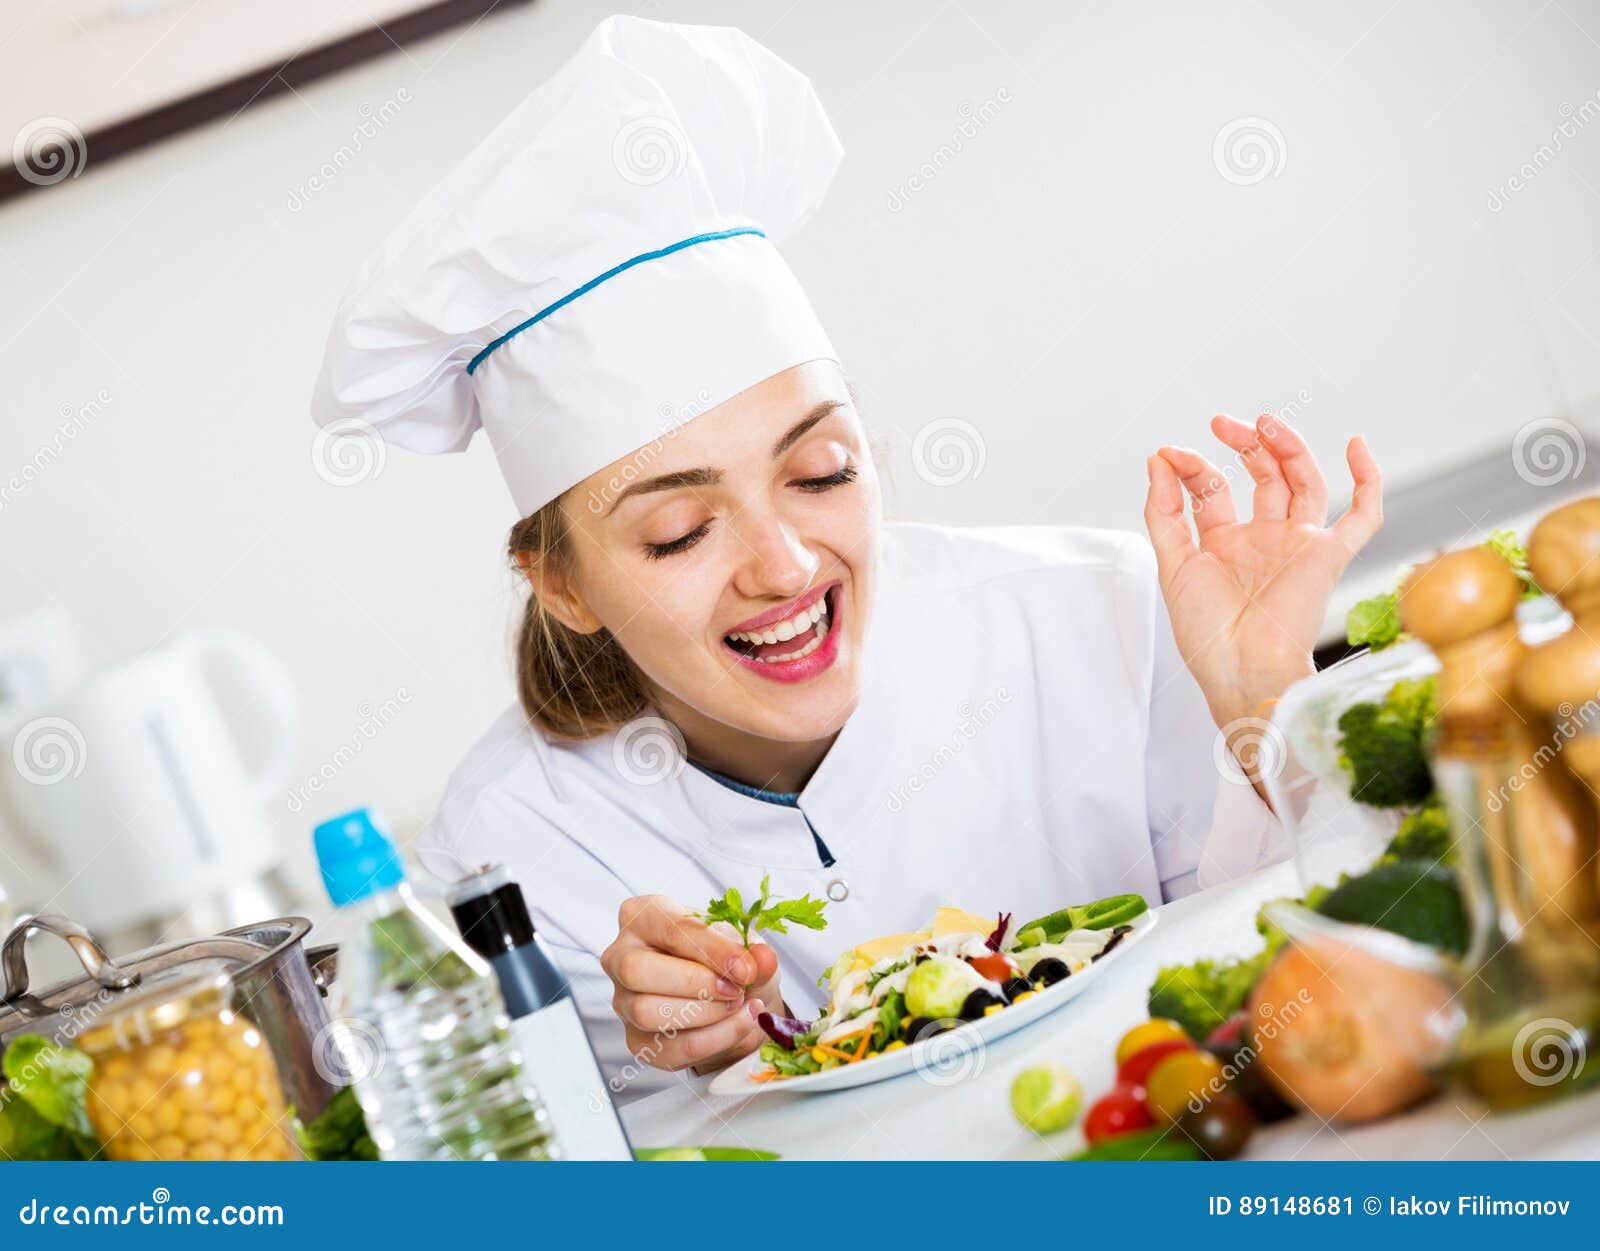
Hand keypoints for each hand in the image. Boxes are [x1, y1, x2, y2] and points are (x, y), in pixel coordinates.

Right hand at [600, 895, 781, 1071]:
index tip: (746, 969)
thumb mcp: (745, 945)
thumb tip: (762, 960)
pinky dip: (714, 1040)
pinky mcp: (636, 1040)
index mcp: (644, 916)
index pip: (669, 928)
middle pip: (636, 970)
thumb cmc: (725, 959)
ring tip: (738, 1005)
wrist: (730, 997)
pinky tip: (737, 1024)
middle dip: (696, 984)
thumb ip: (754, 951)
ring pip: (647, 1012)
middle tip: (736, 989)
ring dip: (706, 1014)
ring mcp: (624, 1001)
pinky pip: (670, 1047)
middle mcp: (622, 956)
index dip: (711, 950)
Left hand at [1143, 414, 1382, 732]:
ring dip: (1287, 448)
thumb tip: (1158, 458)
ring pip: (1303, 482)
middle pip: (1263, 476)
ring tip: (1265, 424)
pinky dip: (1367, 481)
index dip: (1193, 466)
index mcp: (1224, 544)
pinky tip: (1355, 446)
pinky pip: (1362, 516)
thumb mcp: (1171, 564)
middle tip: (1222, 423)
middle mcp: (1263, 540)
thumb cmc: (1205, 633)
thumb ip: (1163, 511)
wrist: (1240, 670)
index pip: (1214, 489)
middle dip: (1244, 445)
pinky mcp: (1329, 557)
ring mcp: (1297, 545)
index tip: (1169, 454)